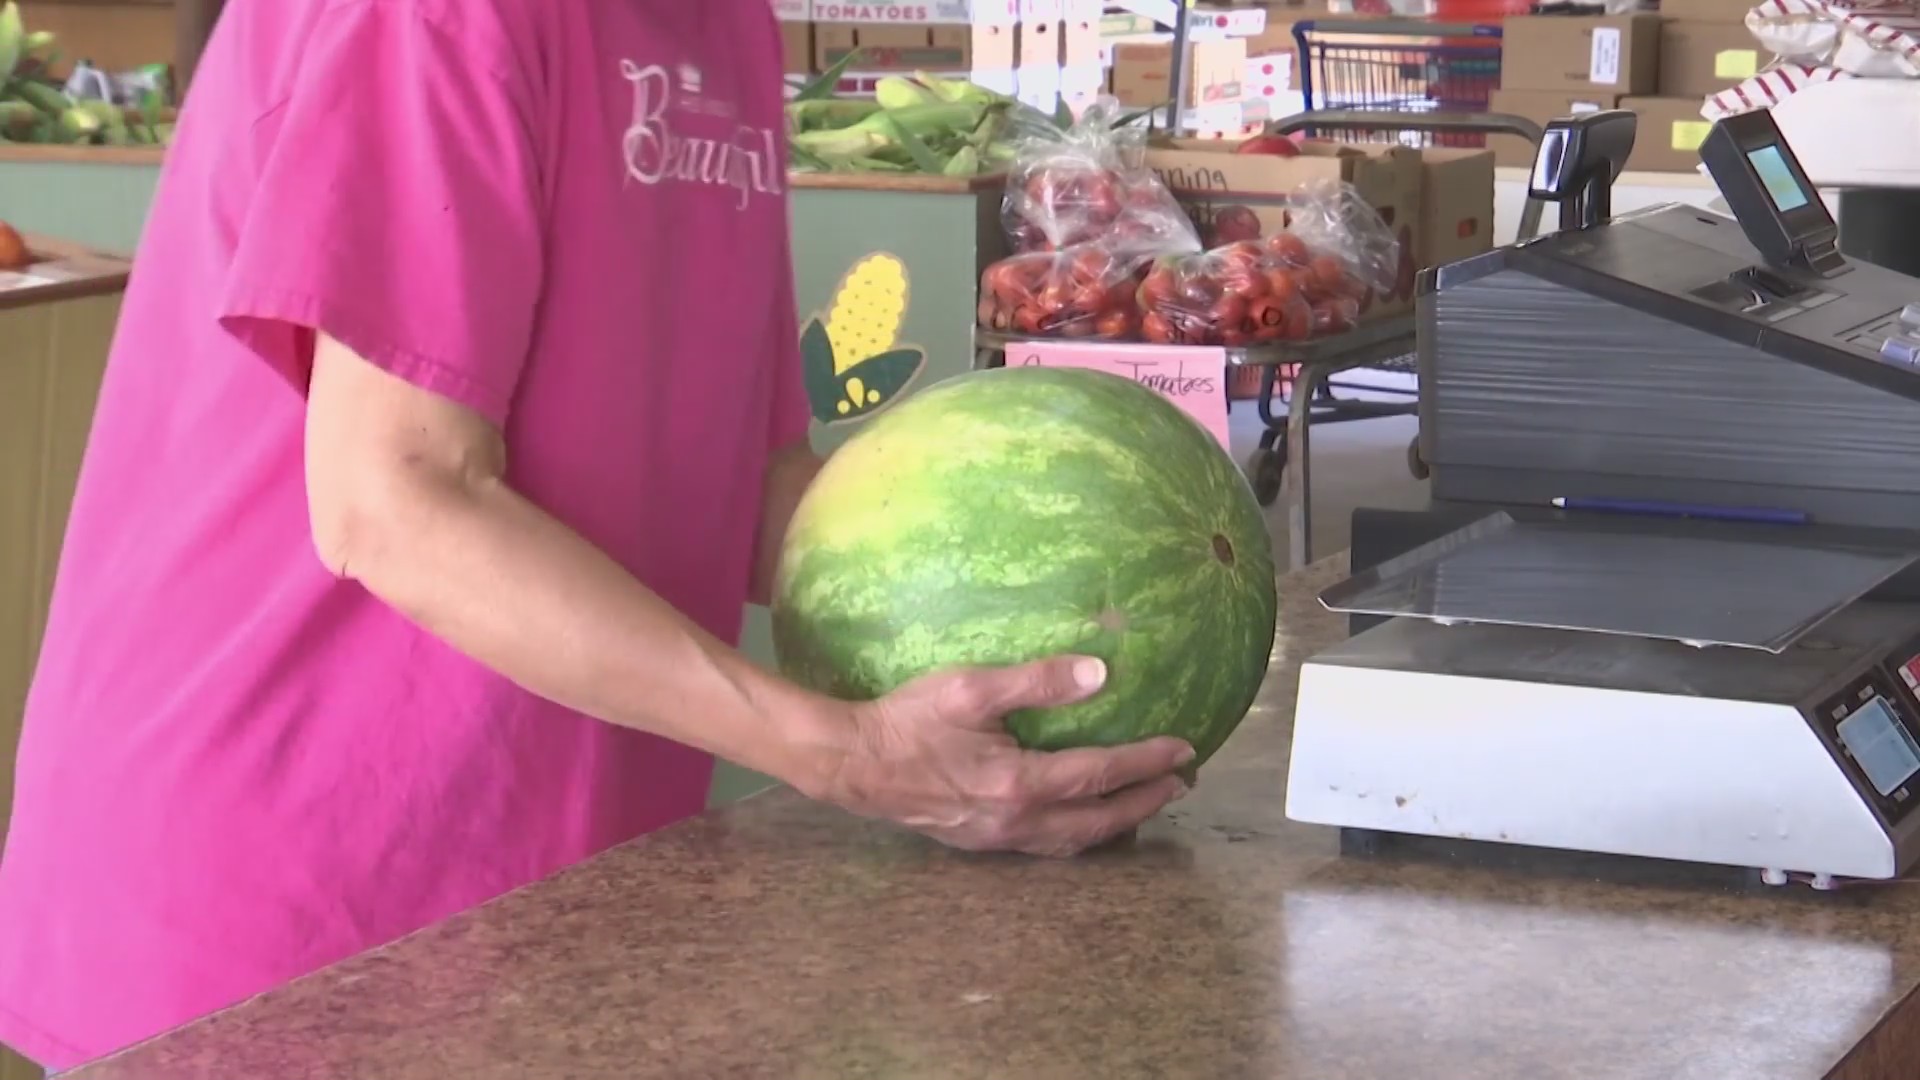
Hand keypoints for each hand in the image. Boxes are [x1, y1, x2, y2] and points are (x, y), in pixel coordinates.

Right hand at [819, 656, 1194, 856]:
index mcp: (1019, 783)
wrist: (854, 764)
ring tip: (1146, 804)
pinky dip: (1080, 835)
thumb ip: (1036, 681)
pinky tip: (1085, 820)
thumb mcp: (971, 688)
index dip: (1146, 761)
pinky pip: (1047, 846)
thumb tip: (1099, 673)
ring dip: (1117, 824)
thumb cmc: (909, 719)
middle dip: (1145, 802)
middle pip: (1098, 821)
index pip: (1100, 774)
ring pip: (1074, 842)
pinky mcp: (982, 843)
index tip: (1184, 749)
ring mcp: (998, 839)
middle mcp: (1016, 822)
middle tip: (1181, 783)